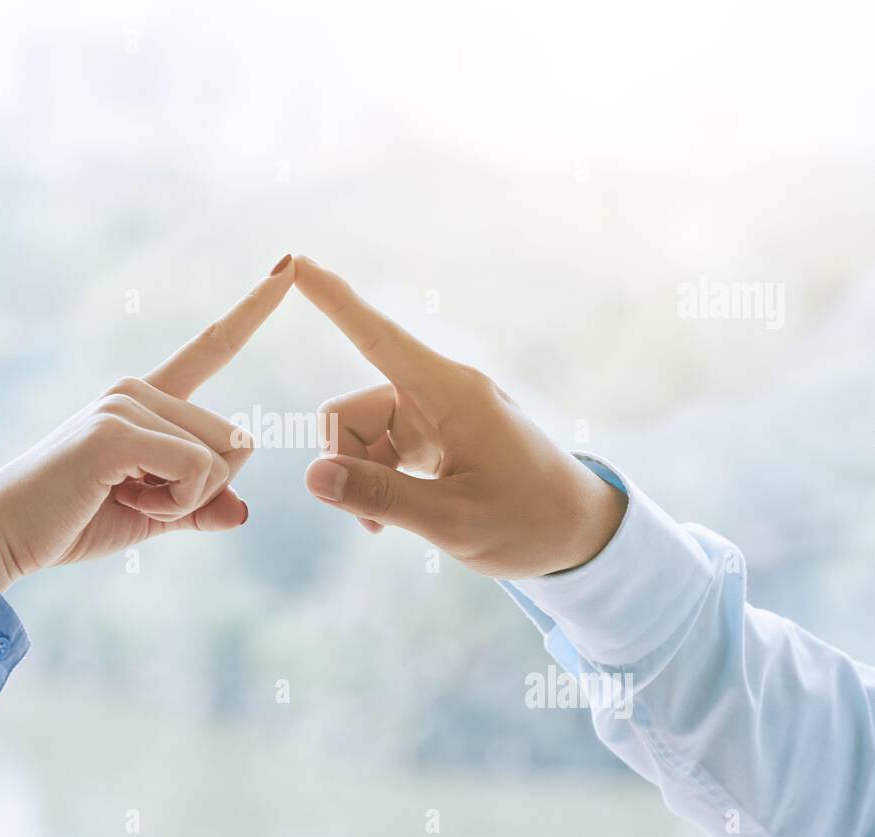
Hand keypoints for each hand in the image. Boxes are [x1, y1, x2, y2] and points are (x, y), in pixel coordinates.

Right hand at [0, 254, 295, 590]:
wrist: (3, 538)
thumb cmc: (69, 523)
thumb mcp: (150, 515)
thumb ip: (196, 507)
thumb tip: (242, 512)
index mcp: (146, 398)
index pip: (212, 346)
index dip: (252, 308)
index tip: (290, 262)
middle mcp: (138, 389)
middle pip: (236, 440)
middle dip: (205, 491)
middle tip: (138, 500)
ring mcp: (125, 403)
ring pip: (222, 458)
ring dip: (186, 501)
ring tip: (121, 498)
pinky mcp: (115, 430)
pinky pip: (197, 471)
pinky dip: (176, 504)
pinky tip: (123, 499)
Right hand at [295, 256, 625, 579]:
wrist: (581, 536)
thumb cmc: (529, 523)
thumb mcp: (453, 521)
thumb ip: (379, 497)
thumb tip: (311, 476)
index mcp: (451, 394)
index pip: (376, 336)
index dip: (333, 300)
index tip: (294, 262)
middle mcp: (438, 393)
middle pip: (349, 412)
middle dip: (344, 461)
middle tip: (370, 517)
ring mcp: (434, 414)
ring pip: (357, 435)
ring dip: (360, 479)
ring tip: (387, 524)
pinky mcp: (433, 437)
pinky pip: (376, 450)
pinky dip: (373, 483)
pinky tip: (389, 520)